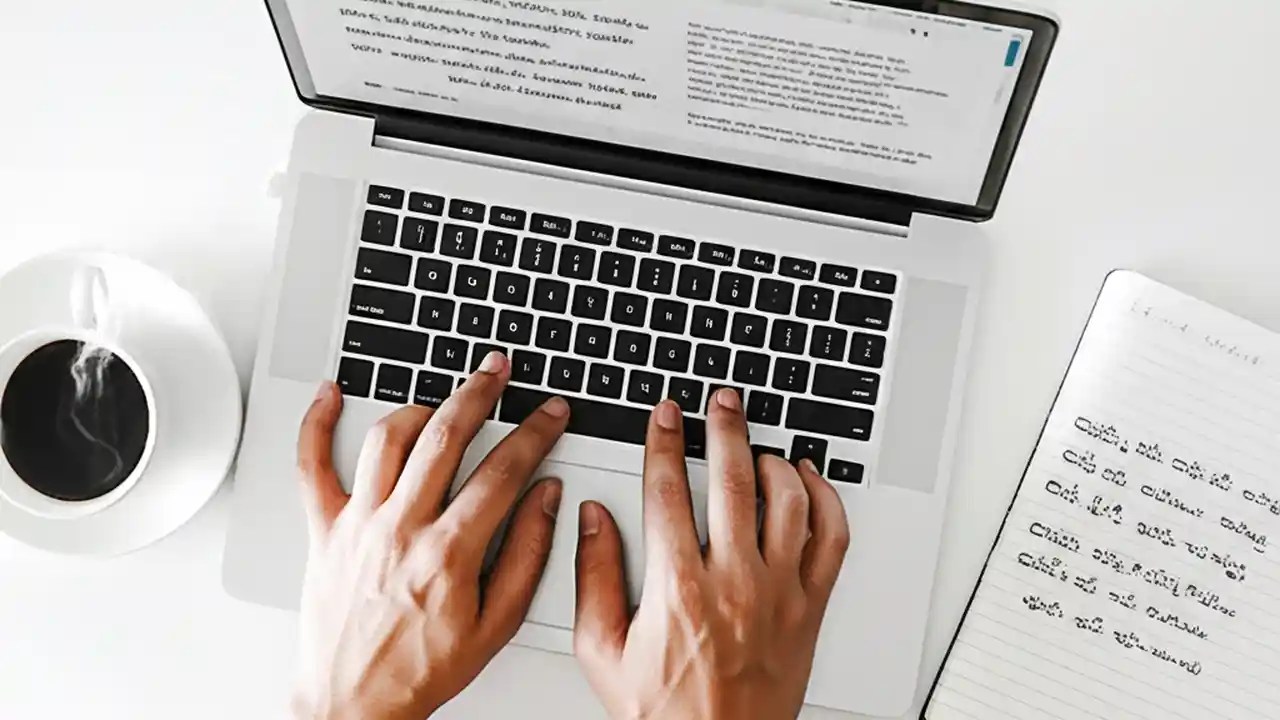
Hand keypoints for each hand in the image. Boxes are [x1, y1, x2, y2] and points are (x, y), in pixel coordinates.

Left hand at [292, 353, 567, 719]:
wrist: (354, 706)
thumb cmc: (423, 672)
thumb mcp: (497, 625)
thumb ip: (528, 555)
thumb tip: (548, 498)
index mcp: (449, 552)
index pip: (503, 471)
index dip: (535, 432)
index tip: (551, 412)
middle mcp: (400, 528)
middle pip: (446, 435)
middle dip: (480, 392)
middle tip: (498, 369)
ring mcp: (357, 525)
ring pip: (388, 438)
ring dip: (421, 405)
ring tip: (444, 398)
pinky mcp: (323, 531)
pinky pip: (311, 466)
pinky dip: (316, 423)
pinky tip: (329, 392)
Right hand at [573, 389, 850, 719]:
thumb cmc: (663, 714)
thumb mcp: (602, 651)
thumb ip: (592, 577)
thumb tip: (592, 518)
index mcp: (678, 587)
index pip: (667, 490)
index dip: (663, 442)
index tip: (664, 416)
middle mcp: (734, 581)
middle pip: (733, 480)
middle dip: (724, 428)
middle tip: (721, 402)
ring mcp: (779, 592)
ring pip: (788, 501)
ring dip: (773, 459)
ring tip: (758, 442)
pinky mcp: (810, 607)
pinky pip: (832, 539)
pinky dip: (825, 500)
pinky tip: (809, 480)